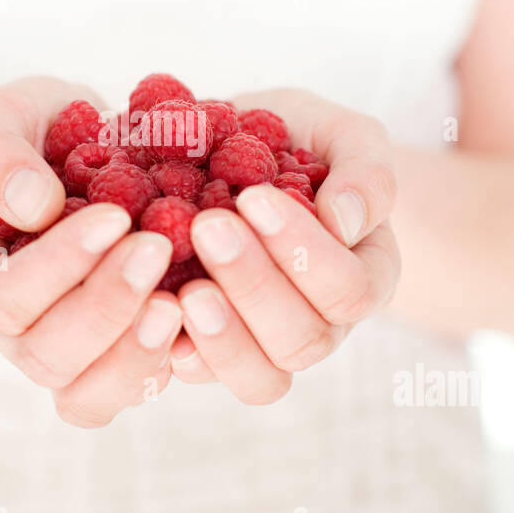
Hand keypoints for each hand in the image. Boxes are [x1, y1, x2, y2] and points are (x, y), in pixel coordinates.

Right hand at [0, 77, 180, 427]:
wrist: (71, 145)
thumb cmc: (26, 128)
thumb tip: (34, 206)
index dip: (57, 267)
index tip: (114, 216)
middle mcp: (7, 327)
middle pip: (44, 356)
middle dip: (104, 307)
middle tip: (158, 249)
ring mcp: (62, 349)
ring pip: (86, 395)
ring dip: (135, 352)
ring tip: (183, 301)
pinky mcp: (114, 354)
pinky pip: (132, 387)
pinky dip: (170, 359)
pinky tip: (202, 312)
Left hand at [170, 89, 400, 403]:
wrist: (227, 148)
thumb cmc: (294, 140)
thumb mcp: (338, 133)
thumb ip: (364, 168)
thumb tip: (343, 218)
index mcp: (362, 274)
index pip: (349, 289)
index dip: (305, 253)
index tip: (253, 198)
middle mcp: (319, 323)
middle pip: (303, 341)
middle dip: (254, 286)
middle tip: (207, 229)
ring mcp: (262, 345)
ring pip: (260, 379)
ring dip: (222, 335)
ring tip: (183, 289)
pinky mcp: (206, 349)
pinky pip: (197, 375)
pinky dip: (170, 350)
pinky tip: (149, 312)